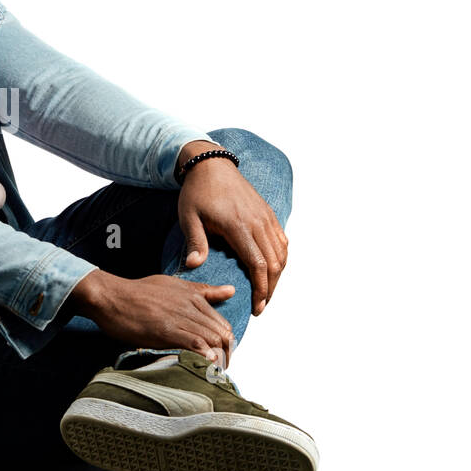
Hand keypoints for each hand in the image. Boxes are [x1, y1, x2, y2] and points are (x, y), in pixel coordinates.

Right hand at [69, 269, 234, 364]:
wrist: (111, 296)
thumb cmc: (138, 292)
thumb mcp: (175, 284)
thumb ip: (204, 290)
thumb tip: (231, 290)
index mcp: (194, 297)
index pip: (223, 324)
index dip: (225, 344)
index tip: (221, 357)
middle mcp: (190, 306)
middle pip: (221, 334)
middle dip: (225, 355)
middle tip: (220, 370)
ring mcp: (178, 318)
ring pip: (211, 339)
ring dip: (217, 359)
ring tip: (214, 373)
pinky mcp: (165, 330)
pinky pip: (193, 342)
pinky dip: (203, 354)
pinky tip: (206, 362)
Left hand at [177, 145, 287, 315]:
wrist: (211, 164)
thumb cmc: (197, 191)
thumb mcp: (189, 217)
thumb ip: (194, 242)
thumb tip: (193, 266)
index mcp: (238, 226)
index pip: (258, 264)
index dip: (261, 289)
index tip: (256, 307)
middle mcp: (257, 222)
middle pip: (274, 263)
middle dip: (270, 289)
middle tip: (261, 306)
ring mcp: (265, 216)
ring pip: (282, 253)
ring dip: (277, 275)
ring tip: (266, 292)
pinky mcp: (268, 213)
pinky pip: (282, 239)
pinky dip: (281, 258)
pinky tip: (272, 269)